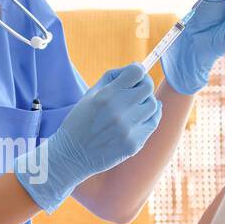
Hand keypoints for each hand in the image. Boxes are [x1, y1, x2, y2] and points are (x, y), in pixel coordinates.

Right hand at [13, 64, 162, 213]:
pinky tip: (142, 116)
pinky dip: (150, 117)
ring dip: (146, 102)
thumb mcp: (89, 94)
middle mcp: (118, 111)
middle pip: (148, 87)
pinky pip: (153, 123)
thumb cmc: (80, 121)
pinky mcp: (134, 144)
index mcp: (105, 96)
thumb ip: (112, 78)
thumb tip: (137, 68)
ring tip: (135, 107)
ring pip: (153, 105)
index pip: (136, 72)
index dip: (138, 71)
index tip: (134, 76)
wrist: (72, 155)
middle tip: (136, 91)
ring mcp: (128, 129)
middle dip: (144, 85)